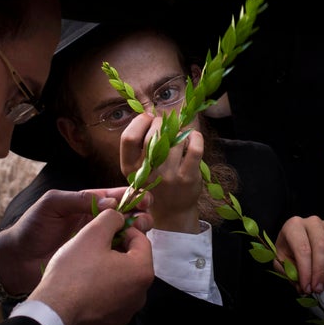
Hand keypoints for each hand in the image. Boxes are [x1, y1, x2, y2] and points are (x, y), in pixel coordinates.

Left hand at [0, 187, 151, 296]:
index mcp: (84, 204)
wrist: (16, 262)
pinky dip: (127, 252)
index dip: (131, 197)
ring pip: (123, 234)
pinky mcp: (94, 263)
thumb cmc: (31, 228)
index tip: (145, 199)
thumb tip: (110, 202)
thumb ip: (78, 199)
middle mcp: (94, 223)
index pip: (113, 197)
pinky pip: (115, 255)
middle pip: (124, 215)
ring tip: (142, 231)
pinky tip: (134, 251)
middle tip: (145, 218)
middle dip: (138, 214)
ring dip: (136, 231)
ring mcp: (95, 244)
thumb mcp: (51, 205)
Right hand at [28, 208, 154, 324]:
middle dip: (116, 251)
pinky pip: (110, 302)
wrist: (52, 315)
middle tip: (92, 247)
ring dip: (108, 272)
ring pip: (121, 283)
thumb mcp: (92, 234)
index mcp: (142, 271)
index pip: (140, 239)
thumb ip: (111, 218)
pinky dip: (101, 293)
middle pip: (132, 262)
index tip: (104, 230)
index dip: (122, 229)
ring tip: (85, 268)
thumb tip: (120, 218)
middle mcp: (141, 295)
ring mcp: (126, 314)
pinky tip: (82, 290)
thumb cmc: (74, 272)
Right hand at [120, 111, 203, 232]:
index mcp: (129, 167)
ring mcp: (168, 176)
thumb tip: (150, 113)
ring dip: (179, 131)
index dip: (140, 122)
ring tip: (178, 136)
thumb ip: (138, 144)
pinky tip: (192, 137)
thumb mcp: (137, 168)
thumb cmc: (154, 182)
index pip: (128, 137)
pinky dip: (195, 137)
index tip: (149, 119)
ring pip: (175, 139)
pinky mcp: (187, 177)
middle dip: (161, 123)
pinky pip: (194, 148)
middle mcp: (147, 172)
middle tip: (165, 125)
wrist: (171, 211)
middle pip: (153, 134)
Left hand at [275, 216, 323, 294]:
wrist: (300, 240)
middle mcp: (311, 222)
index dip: (306, 271)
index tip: (307, 288)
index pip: (302, 249)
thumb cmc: (290, 251)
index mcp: (293, 226)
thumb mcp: (283, 263)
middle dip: (320, 271)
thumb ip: (290, 274)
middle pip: (321, 246)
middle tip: (318, 288)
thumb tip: (302, 288)